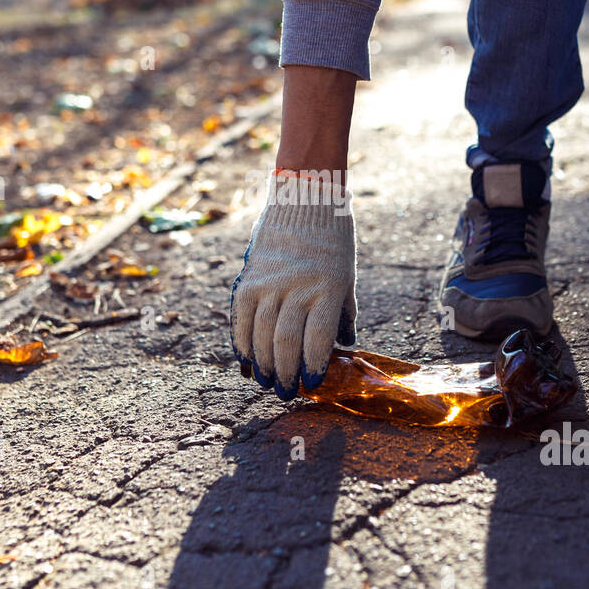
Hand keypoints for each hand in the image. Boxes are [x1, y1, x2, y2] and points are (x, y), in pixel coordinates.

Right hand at [230, 172, 356, 398]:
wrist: (304, 197)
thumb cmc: (333, 240)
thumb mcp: (347, 277)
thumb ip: (343, 314)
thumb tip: (345, 348)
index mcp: (328, 289)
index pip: (318, 340)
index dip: (314, 367)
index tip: (312, 385)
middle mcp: (298, 288)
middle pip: (286, 342)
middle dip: (286, 373)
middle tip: (285, 391)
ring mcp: (270, 282)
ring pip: (262, 334)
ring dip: (263, 364)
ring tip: (266, 381)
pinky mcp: (248, 277)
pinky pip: (241, 318)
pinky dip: (242, 342)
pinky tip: (246, 359)